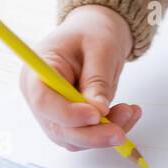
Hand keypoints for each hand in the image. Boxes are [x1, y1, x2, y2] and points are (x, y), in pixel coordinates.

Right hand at [19, 5, 142, 152]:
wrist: (97, 30)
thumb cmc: (93, 31)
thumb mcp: (100, 48)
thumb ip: (97, 80)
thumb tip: (98, 111)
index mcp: (37, 71)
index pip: (43, 101)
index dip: (67, 114)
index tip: (95, 115)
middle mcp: (40, 96)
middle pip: (58, 128)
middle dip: (91, 134)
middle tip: (119, 132)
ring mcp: (54, 111)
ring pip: (74, 137)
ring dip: (103, 133)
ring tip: (130, 113)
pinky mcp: (70, 119)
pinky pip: (87, 134)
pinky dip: (108, 129)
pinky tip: (128, 115)